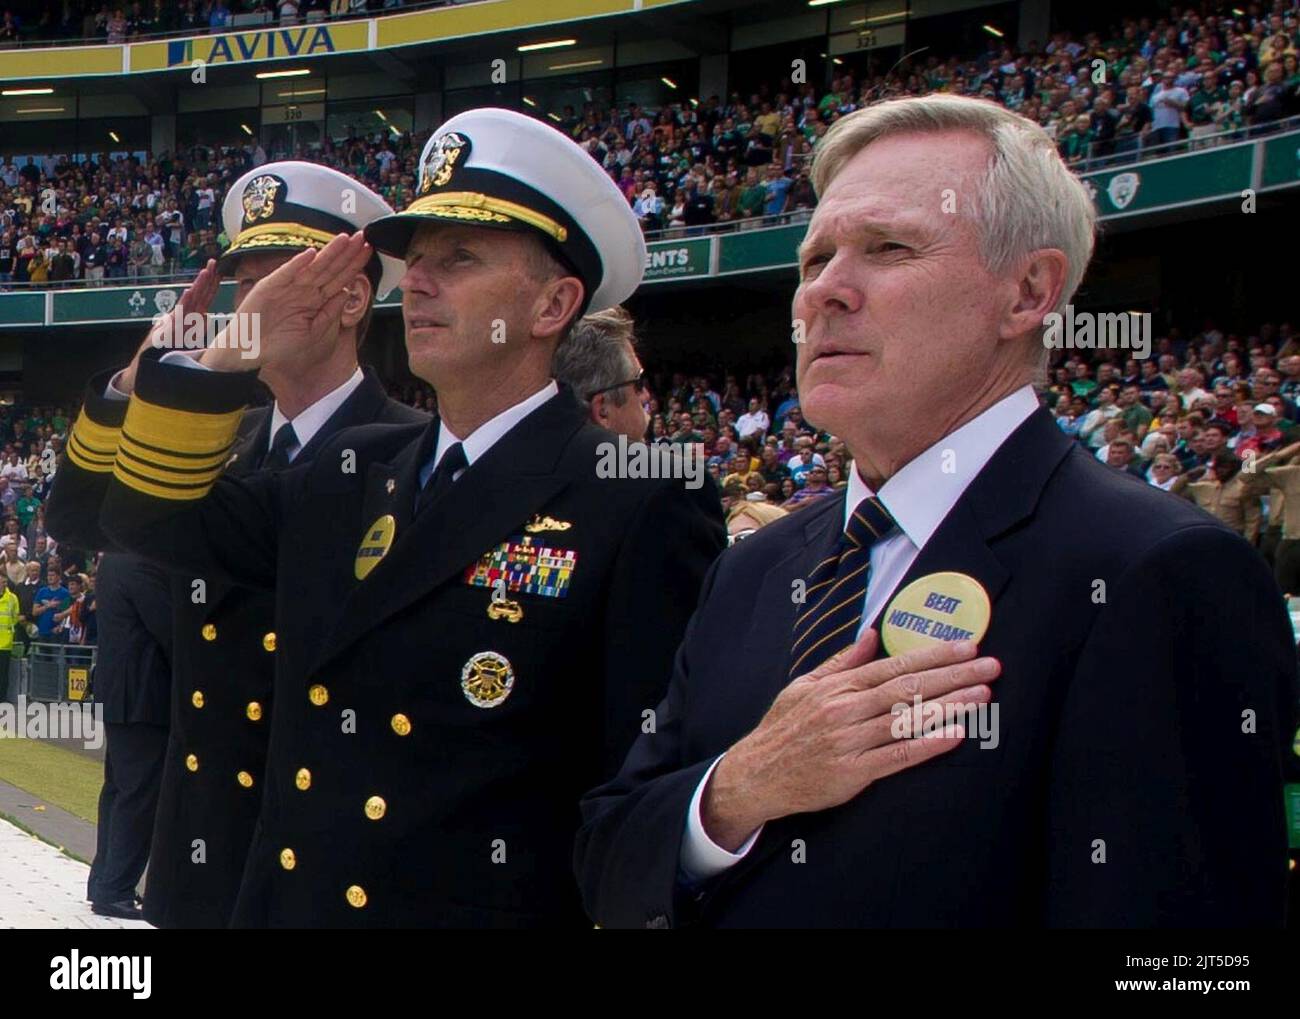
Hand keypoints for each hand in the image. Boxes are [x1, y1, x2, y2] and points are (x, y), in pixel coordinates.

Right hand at [116, 258, 221, 393]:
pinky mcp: (169, 328)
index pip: (203, 298)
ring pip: (190, 301)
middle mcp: (183, 316)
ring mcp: (176, 321)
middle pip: (198, 295)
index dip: (211, 285)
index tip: (218, 270)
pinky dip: (184, 302)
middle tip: (213, 262)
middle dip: (206, 279)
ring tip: (205, 272)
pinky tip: (189, 292)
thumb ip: (195, 326)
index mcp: (189, 317)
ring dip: (198, 286)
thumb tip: (206, 316)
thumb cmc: (166, 350)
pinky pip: (179, 314)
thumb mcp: (184, 337)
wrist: (148, 363)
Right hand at [203, 232, 370, 371]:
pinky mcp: (270, 287)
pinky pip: (286, 274)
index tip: (369, 251)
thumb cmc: (281, 343)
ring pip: (313, 266)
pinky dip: (297, 265)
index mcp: (316, 299)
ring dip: (328, 253)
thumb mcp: (314, 331)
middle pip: (330, 268)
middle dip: (347, 253)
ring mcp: (288, 286)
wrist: (251, 350)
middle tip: (364, 236)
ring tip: (344, 239)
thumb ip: (330, 313)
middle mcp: (305, 289)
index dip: (354, 265)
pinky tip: (311, 254)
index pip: (340, 278)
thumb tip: (347, 292)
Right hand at [700, 629, 999, 850]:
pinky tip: (955, 734)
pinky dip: (928, 744)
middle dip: (954, 675)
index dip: (933, 656)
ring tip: (984, 696)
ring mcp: (851, 742)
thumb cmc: (783, 728)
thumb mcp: (804, 684)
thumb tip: (870, 634)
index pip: (894, 665)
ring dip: (950, 706)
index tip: (966, 647)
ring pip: (908, 719)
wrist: (756, 774)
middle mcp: (846, 710)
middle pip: (909, 688)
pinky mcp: (853, 774)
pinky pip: (898, 757)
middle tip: (990, 666)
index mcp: (837, 687)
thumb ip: (842, 662)